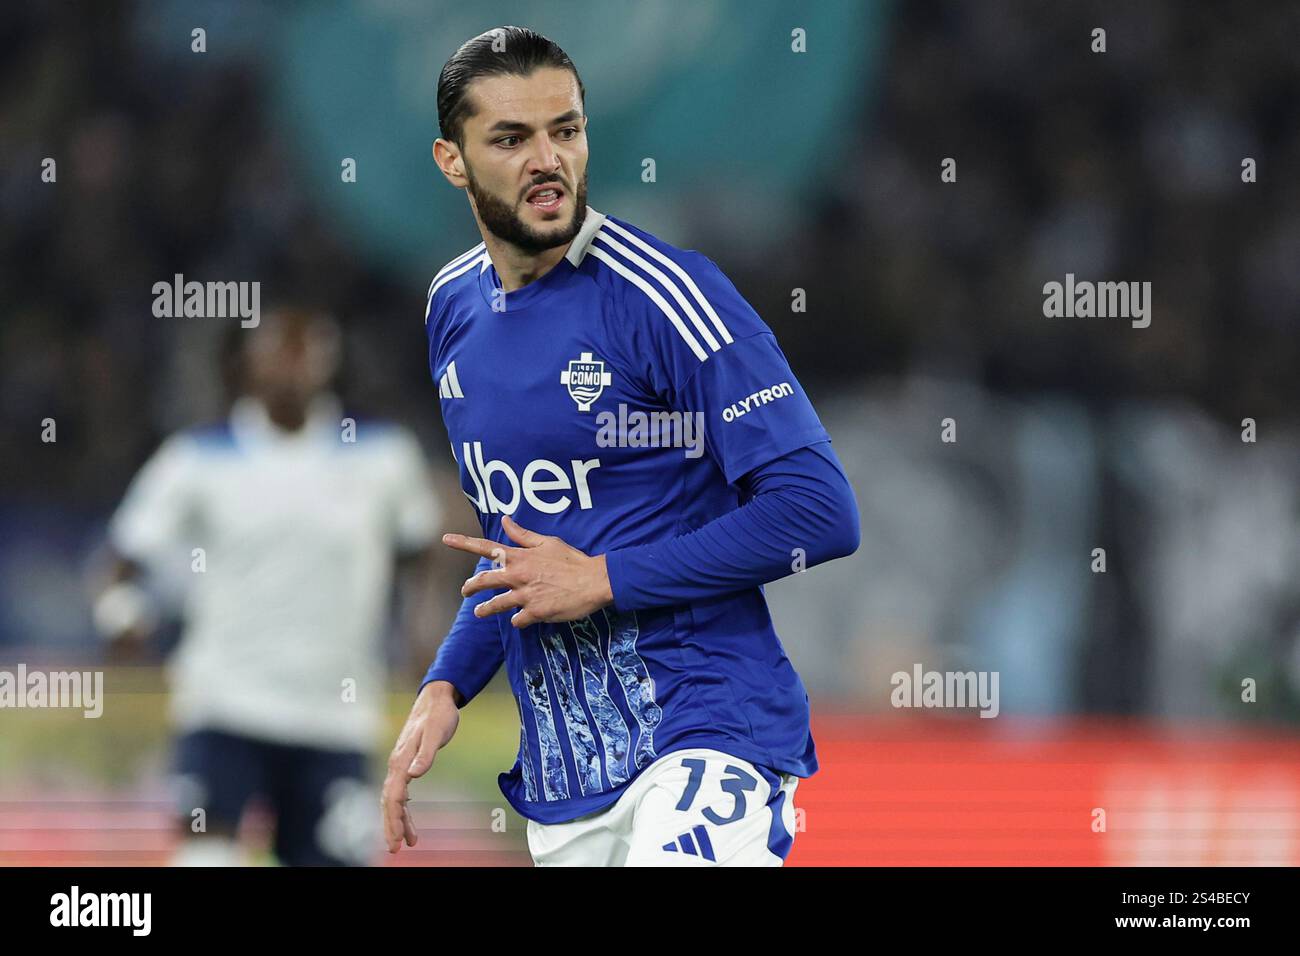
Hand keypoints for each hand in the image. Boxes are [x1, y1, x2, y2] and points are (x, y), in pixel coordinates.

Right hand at [381, 680, 460, 852]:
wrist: (436, 698)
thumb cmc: (439, 714)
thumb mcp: (437, 732)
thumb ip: (426, 754)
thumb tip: (414, 774)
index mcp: (401, 759)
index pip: (393, 796)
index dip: (394, 820)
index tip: (398, 840)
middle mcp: (397, 764)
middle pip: (389, 802)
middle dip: (390, 827)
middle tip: (395, 850)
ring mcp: (400, 765)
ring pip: (394, 800)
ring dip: (398, 821)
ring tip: (408, 842)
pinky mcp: (406, 764)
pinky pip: (400, 793)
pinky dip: (403, 810)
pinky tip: (409, 822)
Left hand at [445, 514, 613, 627]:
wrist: (594, 581)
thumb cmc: (573, 560)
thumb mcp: (548, 542)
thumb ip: (523, 535)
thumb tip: (505, 521)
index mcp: (520, 556)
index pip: (486, 547)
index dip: (463, 543)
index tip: (446, 539)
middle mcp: (518, 575)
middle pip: (484, 580)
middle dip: (470, 587)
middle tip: (465, 590)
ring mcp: (525, 595)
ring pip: (495, 605)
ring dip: (485, 610)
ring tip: (480, 613)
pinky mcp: (535, 612)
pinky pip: (517, 620)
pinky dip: (517, 621)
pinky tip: (519, 620)